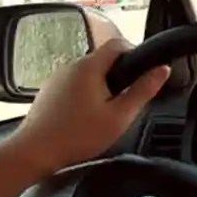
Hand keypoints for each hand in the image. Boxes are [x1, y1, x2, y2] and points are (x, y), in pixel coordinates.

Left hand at [4, 37, 169, 175]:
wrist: (34, 152)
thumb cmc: (77, 136)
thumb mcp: (119, 116)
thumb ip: (143, 90)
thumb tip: (162, 70)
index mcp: (90, 67)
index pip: (118, 43)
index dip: (134, 53)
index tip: (141, 73)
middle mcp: (71, 66)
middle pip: (102, 60)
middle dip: (117, 76)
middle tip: (124, 103)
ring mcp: (56, 78)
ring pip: (87, 74)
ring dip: (99, 87)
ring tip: (102, 115)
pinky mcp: (48, 91)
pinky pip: (72, 85)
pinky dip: (83, 96)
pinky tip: (83, 119)